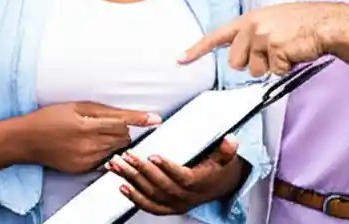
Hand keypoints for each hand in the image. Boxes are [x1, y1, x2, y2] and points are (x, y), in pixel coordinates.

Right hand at [18, 102, 160, 173]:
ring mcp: (86, 159)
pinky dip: (104, 151)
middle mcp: (89, 144)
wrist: (28, 140)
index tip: (156, 119)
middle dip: (122, 129)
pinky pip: (105, 159)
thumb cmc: (50, 118)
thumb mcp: (76, 107)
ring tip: (98, 132)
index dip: (140, 119)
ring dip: (115, 140)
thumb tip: (125, 116)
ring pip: (116, 149)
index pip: (121, 122)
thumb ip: (103, 111)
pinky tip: (90, 144)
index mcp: (87, 125)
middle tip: (107, 122)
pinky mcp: (83, 168)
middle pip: (122, 137)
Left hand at [112, 137, 245, 213]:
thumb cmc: (218, 170)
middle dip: (142, 170)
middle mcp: (185, 197)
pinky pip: (149, 206)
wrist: (219, 188)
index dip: (167, 167)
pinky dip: (135, 198)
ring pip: (151, 195)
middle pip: (161, 185)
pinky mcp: (168, 208)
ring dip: (132, 180)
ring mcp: (175, 204)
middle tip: (128, 156)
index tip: (154, 155)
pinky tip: (122, 186)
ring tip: (117, 166)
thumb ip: (227, 150)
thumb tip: (231, 140)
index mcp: (199, 184)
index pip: (182, 177)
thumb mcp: (226, 159)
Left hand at [180, 3, 332, 76]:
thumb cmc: (301, 23)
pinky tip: (295, 53)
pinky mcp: (275, 49)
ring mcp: (262, 37)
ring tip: (286, 50)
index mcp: (248, 20)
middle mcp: (251, 27)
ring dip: (271, 67)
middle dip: (253, 64)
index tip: (181, 59)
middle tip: (273, 52)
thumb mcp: (271, 21)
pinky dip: (286, 68)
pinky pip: (274, 72)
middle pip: (236, 63)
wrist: (324, 22)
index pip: (216, 36)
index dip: (197, 49)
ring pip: (255, 71)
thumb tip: (242, 58)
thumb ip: (253, 35)